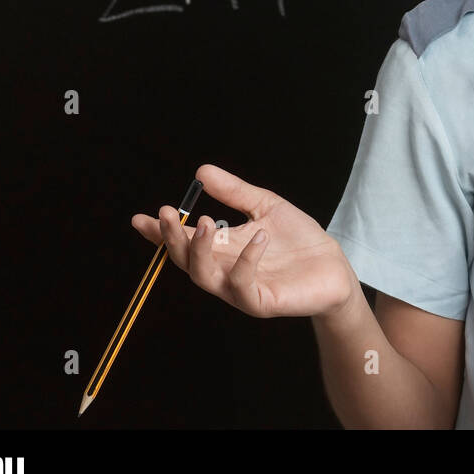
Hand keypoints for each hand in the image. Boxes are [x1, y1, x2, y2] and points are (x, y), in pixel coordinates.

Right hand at [131, 164, 356, 319]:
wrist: (333, 267)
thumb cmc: (299, 240)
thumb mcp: (266, 207)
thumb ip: (235, 192)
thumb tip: (201, 171)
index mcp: (222, 248)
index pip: (183, 241)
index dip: (160, 233)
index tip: (141, 218)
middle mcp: (224, 271)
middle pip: (185, 260)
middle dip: (172, 238)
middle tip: (168, 213)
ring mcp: (239, 289)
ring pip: (204, 277)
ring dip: (199, 250)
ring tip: (204, 220)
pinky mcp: (260, 302)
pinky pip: (242, 285)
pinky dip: (246, 260)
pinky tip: (258, 237)